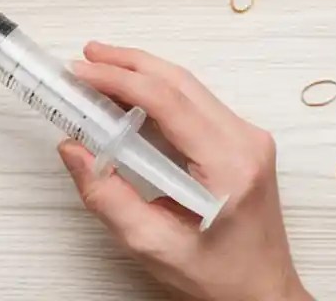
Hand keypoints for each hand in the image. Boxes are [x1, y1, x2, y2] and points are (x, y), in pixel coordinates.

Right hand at [59, 42, 310, 300]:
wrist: (262, 292)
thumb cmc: (219, 277)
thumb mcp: (152, 245)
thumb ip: (106, 196)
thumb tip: (73, 150)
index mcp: (228, 167)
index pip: (168, 102)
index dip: (120, 80)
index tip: (82, 73)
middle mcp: (246, 142)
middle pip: (180, 82)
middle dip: (128, 63)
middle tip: (85, 58)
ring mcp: (248, 138)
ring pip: (188, 86)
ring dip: (143, 73)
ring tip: (100, 67)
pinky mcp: (242, 141)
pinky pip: (196, 102)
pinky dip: (159, 92)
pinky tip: (130, 94)